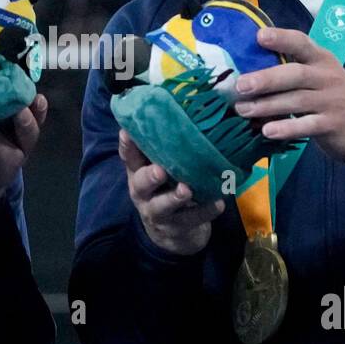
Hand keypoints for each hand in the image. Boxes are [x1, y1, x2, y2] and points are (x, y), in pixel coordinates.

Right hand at [119, 129, 223, 255]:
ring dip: (175, 197)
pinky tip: (218, 203)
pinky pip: (192, 219)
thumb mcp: (160, 168)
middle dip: (149, 177)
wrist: (172, 234)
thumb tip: (182, 109)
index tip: (127, 131)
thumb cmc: (166, 189)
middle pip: (141, 184)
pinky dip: (205, 211)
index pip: (128, 157)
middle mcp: (143, 193)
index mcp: (138, 173)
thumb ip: (164, 149)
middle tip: (160, 170)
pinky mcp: (177, 227)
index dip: (126, 145)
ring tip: (186, 189)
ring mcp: (159, 212)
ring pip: (163, 206)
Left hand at [233, 27, 344, 161]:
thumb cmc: (329, 93)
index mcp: (320, 59)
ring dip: (268, 106)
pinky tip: (267, 131)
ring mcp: (331, 101)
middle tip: (241, 85)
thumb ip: (290, 69)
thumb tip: (246, 69)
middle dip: (267, 79)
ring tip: (244, 110)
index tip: (259, 36)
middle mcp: (327, 76)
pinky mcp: (332, 124)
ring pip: (297, 101)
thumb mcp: (318, 74)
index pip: (302, 43)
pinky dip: (287, 128)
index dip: (282, 38)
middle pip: (296, 74)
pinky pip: (307, 126)